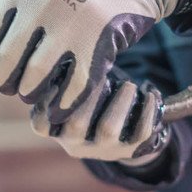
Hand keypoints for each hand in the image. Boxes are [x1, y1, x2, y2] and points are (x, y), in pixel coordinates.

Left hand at [0, 0, 182, 120]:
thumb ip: (18, 6)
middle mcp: (45, 1)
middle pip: (9, 58)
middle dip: (4, 81)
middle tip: (7, 87)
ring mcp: (73, 23)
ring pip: (36, 76)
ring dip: (30, 93)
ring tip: (31, 94)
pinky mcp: (98, 42)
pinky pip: (73, 85)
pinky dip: (63, 103)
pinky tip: (59, 108)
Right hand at [30, 70, 169, 162]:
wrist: (120, 132)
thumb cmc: (89, 99)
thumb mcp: (71, 89)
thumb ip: (65, 73)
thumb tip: (65, 40)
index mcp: (56, 130)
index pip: (41, 125)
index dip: (48, 103)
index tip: (61, 78)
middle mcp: (75, 143)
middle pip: (76, 124)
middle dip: (90, 96)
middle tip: (102, 74)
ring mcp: (102, 149)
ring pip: (108, 129)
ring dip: (120, 103)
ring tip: (129, 85)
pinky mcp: (128, 150)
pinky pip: (140, 134)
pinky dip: (148, 112)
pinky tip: (150, 94)